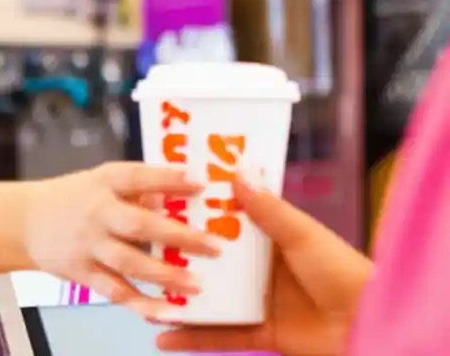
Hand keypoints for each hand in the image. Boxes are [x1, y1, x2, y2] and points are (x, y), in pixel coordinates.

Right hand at [20, 162, 220, 318]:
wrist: (25, 221)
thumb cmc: (74, 199)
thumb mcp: (101, 181)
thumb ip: (138, 189)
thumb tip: (181, 196)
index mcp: (104, 182)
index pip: (139, 176)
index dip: (169, 178)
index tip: (201, 183)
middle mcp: (97, 212)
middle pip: (140, 224)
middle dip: (179, 236)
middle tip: (214, 246)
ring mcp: (88, 244)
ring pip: (130, 263)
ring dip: (165, 276)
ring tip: (196, 285)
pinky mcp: (82, 272)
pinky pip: (115, 291)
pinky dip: (142, 303)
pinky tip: (167, 312)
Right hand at [156, 176, 373, 355]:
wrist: (372, 327)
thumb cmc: (345, 274)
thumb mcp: (304, 235)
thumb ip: (269, 209)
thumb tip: (237, 172)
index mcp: (271, 240)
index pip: (226, 222)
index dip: (197, 213)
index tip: (163, 199)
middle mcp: (259, 269)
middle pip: (209, 261)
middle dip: (176, 257)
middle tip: (138, 245)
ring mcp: (257, 302)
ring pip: (207, 298)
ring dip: (176, 297)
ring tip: (141, 293)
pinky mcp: (258, 333)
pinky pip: (218, 335)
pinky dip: (191, 338)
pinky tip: (162, 337)